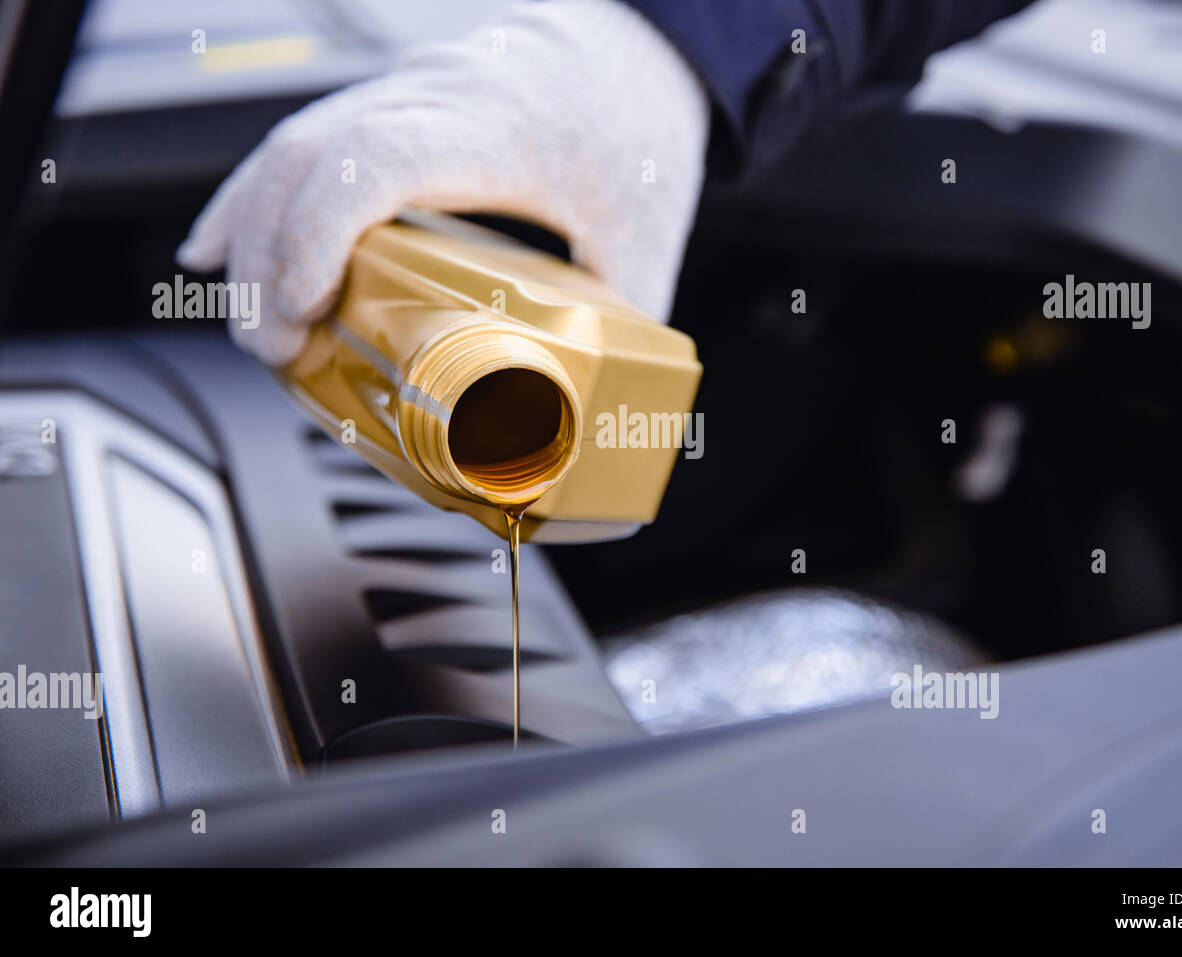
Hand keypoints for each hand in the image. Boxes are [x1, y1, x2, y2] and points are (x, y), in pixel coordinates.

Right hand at [177, 0, 709, 364]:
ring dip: (252, 236)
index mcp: (494, 129)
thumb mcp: (648, 232)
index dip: (321, 234)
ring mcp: (401, 95)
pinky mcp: (388, 106)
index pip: (375, 162)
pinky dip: (252, 201)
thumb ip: (619, 321)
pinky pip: (298, 145)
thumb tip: (588, 406)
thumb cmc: (636, 121)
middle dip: (272, 261)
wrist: (633, 44)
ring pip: (291, 149)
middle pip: (310, 163)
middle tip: (278, 351)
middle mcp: (432, 99)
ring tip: (256, 326)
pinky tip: (220, 249)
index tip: (306, 308)